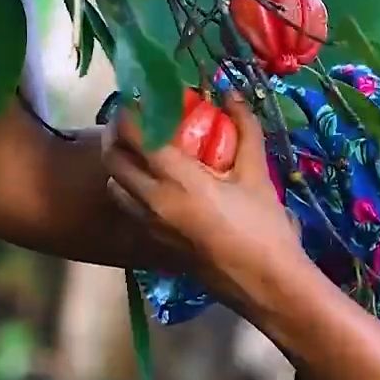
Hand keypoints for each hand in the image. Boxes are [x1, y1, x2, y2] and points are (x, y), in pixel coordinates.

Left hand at [102, 92, 302, 296]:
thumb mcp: (257, 175)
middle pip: (113, 159)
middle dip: (116, 133)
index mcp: (178, 181)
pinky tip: (154, 181)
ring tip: (140, 148)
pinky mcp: (154, 242)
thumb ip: (244, 130)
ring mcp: (150, 225)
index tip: (136, 95)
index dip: (128, 112)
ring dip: (119, 163)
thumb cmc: (264, 228)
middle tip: (131, 117)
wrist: (266, 285)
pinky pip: (129, 207)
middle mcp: (153, 202)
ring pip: (115, 185)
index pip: (135, 137)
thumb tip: (232, 94)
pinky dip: (130, 187)